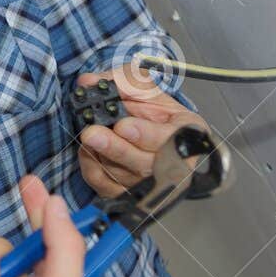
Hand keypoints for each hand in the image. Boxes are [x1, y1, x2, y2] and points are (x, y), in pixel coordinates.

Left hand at [75, 65, 207, 197]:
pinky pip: (105, 185)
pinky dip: (91, 167)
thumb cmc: (156, 114)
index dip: (145, 135)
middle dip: (116, 148)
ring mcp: (151, 184)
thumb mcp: (149, 91)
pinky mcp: (127, 194)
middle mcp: (174, 166)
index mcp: (187, 136)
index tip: (123, 125)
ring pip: (122, 175)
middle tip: (92, 133)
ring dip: (100, 155)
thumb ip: (123, 82)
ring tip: (89, 136)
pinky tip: (88, 149)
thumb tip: (89, 82)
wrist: (152, 134)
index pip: (170, 141)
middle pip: (143, 165)